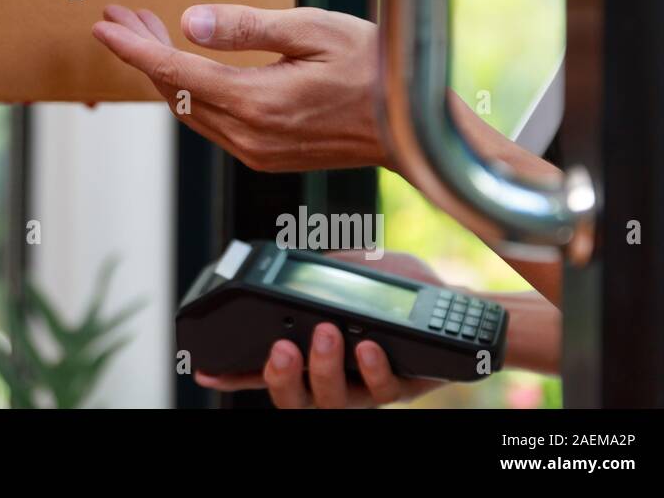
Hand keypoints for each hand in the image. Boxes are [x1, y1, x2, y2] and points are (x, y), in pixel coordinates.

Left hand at [91, 3, 389, 172]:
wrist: (414, 128)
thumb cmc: (376, 70)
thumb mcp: (314, 30)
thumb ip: (247, 28)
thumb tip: (190, 22)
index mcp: (256, 103)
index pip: (174, 74)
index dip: (133, 49)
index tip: (103, 26)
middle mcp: (247, 135)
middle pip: (173, 92)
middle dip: (142, 53)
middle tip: (123, 17)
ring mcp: (255, 151)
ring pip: (189, 109)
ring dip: (163, 72)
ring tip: (148, 32)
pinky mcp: (264, 155)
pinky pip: (210, 122)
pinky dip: (189, 91)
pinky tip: (187, 65)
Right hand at [194, 252, 446, 407]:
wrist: (457, 307)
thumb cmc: (404, 290)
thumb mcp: (357, 269)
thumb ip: (324, 269)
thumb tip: (293, 262)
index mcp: (312, 353)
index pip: (264, 367)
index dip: (234, 374)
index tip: (206, 370)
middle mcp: (333, 377)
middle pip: (291, 399)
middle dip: (279, 377)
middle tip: (281, 348)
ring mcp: (364, 387)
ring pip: (331, 401)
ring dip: (323, 368)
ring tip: (329, 333)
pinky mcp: (397, 389)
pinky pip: (380, 391)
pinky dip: (372, 368)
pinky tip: (371, 347)